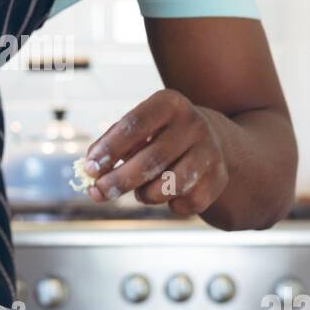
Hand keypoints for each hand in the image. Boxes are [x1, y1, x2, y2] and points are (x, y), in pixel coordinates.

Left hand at [83, 89, 229, 216]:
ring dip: (145, 195)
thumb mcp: (137, 128)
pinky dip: (171, 206)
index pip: (134, 125)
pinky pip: (188, 203)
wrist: (208, 140)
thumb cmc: (158, 135)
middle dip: (119, 181)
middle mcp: (193, 123)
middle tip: (98, 193)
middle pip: (151, 159)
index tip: (89, 168)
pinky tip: (168, 195)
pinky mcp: (219, 177)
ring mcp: (210, 151)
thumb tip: (89, 171)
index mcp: (169, 103)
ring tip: (140, 191)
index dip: (109, 149)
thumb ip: (111, 145)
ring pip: (170, 185)